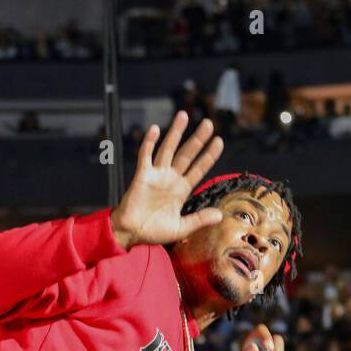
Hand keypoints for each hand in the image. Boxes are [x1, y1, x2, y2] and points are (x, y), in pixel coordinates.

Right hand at [109, 111, 224, 250]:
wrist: (131, 234)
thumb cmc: (153, 232)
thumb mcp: (181, 228)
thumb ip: (199, 219)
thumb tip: (220, 214)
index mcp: (181, 190)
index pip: (199, 169)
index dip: (209, 156)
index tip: (219, 141)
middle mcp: (171, 179)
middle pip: (187, 154)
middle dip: (198, 139)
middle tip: (209, 124)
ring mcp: (156, 175)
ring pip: (168, 149)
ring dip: (176, 133)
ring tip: (184, 116)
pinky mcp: (142, 175)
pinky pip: (146, 156)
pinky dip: (149, 143)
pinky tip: (155, 129)